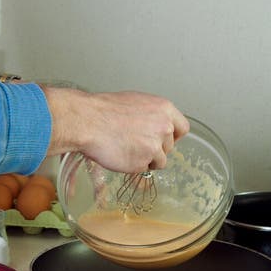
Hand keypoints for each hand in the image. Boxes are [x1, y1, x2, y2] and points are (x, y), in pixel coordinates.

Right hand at [41, 87, 188, 172]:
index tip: (162, 138)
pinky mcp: (144, 162)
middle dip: (155, 147)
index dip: (172, 135)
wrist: (87, 120)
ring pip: (159, 160)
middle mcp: (164, 127)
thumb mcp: (135, 102)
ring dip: (146, 158)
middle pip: (169, 145)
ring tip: (126, 147)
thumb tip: (156, 125)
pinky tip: (122, 154)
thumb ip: (152, 115)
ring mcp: (155, 146)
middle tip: (136, 142)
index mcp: (164, 109)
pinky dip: (135, 165)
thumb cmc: (104, 109)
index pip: (182, 128)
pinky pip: (145, 168)